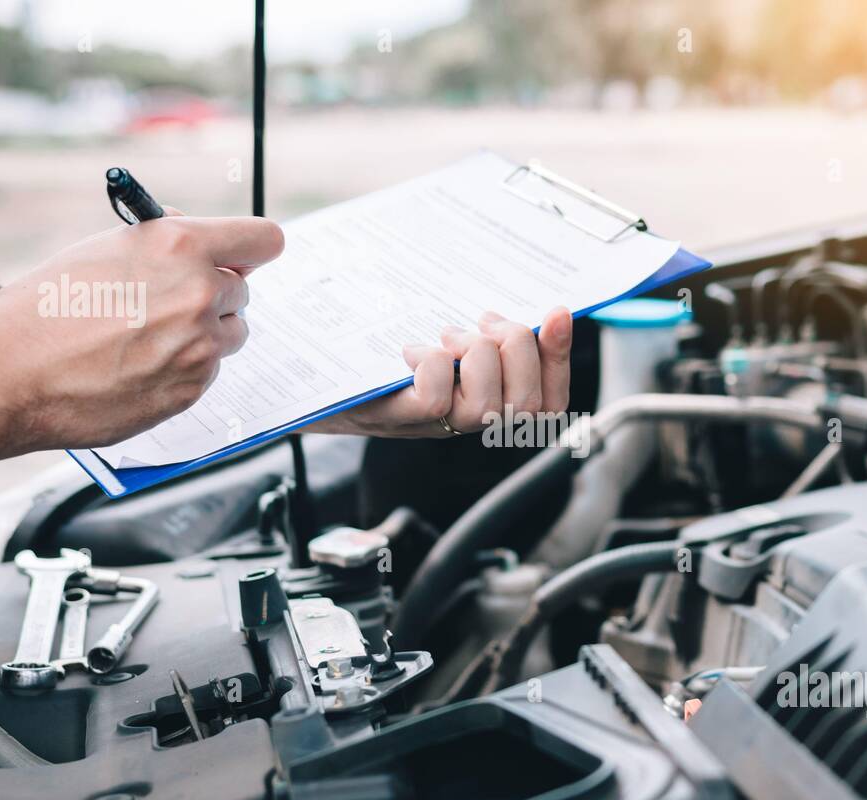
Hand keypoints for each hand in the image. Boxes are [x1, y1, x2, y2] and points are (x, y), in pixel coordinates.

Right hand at [0, 212, 283, 489]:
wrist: (11, 371)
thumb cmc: (48, 305)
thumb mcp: (107, 248)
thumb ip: (165, 241)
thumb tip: (197, 235)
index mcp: (183, 246)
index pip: (263, 240)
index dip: (253, 249)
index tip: (246, 256)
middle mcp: (201, 294)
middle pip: (242, 291)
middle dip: (213, 295)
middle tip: (171, 303)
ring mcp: (200, 347)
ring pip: (231, 334)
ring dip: (204, 334)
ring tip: (148, 337)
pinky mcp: (193, 389)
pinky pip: (208, 372)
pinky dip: (184, 369)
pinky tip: (138, 367)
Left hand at [308, 306, 572, 438]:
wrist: (306, 370)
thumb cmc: (377, 348)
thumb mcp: (441, 330)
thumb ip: (486, 326)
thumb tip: (543, 307)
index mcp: (486, 399)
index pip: (550, 400)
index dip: (560, 359)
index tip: (556, 312)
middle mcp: (464, 421)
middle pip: (528, 404)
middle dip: (517, 349)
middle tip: (482, 322)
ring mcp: (430, 425)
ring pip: (487, 406)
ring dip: (474, 356)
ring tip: (445, 336)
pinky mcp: (395, 419)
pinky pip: (435, 400)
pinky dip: (432, 365)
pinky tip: (412, 352)